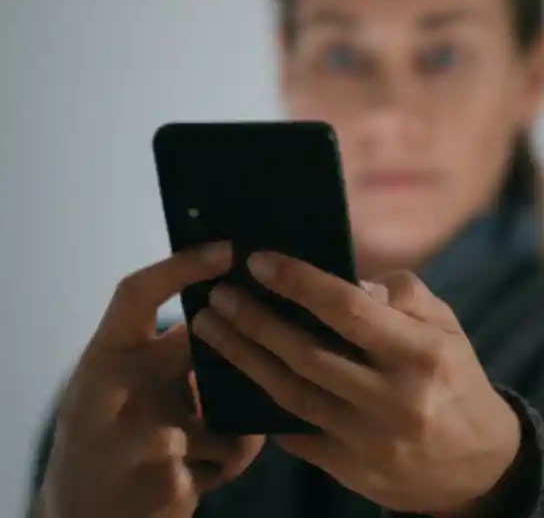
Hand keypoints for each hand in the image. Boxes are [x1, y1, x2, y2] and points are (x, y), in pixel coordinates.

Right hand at [39, 244, 264, 517]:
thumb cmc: (110, 441)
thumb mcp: (118, 388)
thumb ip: (162, 354)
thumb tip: (233, 309)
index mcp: (102, 360)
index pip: (136, 294)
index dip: (183, 265)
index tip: (226, 249)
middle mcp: (116, 392)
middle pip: (195, 344)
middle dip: (236, 347)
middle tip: (257, 346)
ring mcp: (144, 436)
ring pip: (228, 410)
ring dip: (231, 427)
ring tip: (202, 444)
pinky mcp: (172, 477)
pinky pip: (233, 452)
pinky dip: (227, 461)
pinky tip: (198, 473)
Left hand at [190, 252, 521, 515]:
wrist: (478, 465)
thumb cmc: (455, 379)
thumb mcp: (448, 327)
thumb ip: (403, 295)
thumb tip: (348, 278)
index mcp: (423, 354)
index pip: (350, 308)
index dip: (298, 282)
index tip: (259, 261)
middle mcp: (396, 398)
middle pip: (308, 352)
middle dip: (255, 320)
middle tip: (218, 295)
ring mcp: (370, 439)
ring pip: (291, 393)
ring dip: (244, 358)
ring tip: (211, 329)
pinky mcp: (350, 470)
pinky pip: (294, 431)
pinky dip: (263, 402)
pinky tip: (237, 376)